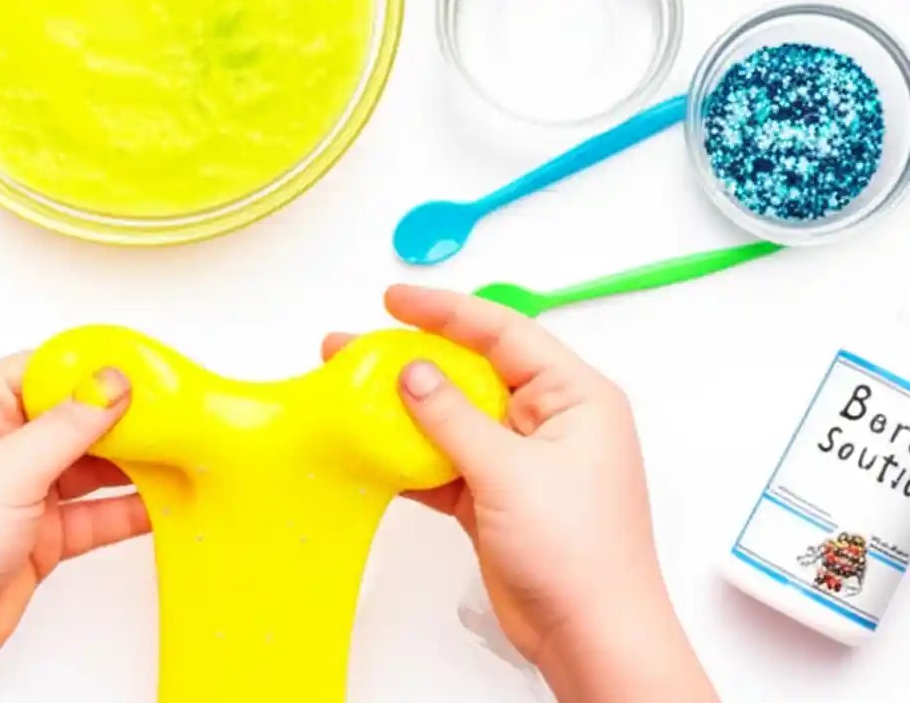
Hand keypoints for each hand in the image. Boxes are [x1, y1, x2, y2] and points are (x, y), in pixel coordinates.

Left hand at [0, 356, 148, 701]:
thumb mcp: (9, 470)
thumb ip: (68, 424)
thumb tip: (111, 381)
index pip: (37, 371)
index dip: (87, 368)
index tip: (138, 370)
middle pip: (68, 418)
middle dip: (117, 418)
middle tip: (169, 413)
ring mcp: (17, 493)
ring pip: (85, 466)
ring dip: (128, 464)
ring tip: (175, 453)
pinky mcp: (38, 535)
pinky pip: (91, 513)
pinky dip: (124, 508)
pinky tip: (159, 502)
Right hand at [323, 285, 716, 702]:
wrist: (589, 636)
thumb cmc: (579, 554)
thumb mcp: (510, 472)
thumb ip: (453, 418)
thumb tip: (412, 373)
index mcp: (575, 396)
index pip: (503, 333)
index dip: (446, 311)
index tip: (395, 300)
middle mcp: (549, 421)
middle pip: (471, 372)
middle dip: (413, 360)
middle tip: (355, 347)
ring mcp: (519, 460)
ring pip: (451, 418)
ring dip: (403, 411)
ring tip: (347, 392)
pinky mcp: (494, 496)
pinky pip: (444, 461)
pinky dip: (409, 458)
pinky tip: (370, 448)